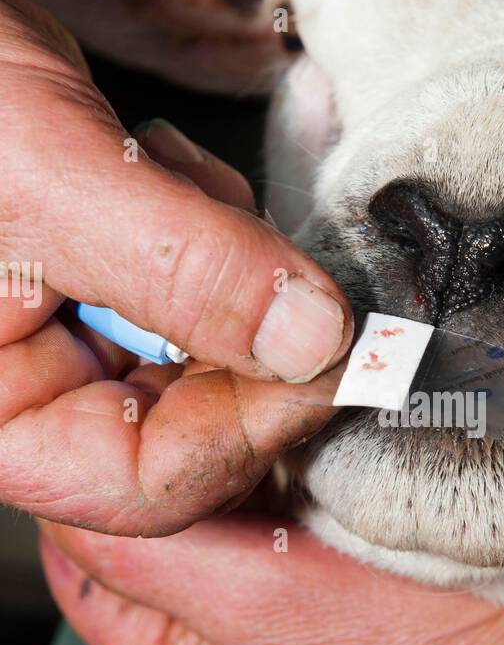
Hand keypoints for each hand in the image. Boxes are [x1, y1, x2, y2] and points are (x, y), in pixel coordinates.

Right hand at [0, 0, 351, 535]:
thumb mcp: (47, 175)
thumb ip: (181, 266)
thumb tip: (312, 343)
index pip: (145, 483)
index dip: (248, 430)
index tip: (328, 357)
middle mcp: (35, 389)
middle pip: (195, 425)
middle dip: (248, 334)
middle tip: (269, 254)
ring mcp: (74, 333)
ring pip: (214, 351)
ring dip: (235, 262)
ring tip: (174, 172)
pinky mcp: (107, 271)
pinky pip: (203, 286)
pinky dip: (215, 223)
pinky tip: (164, 160)